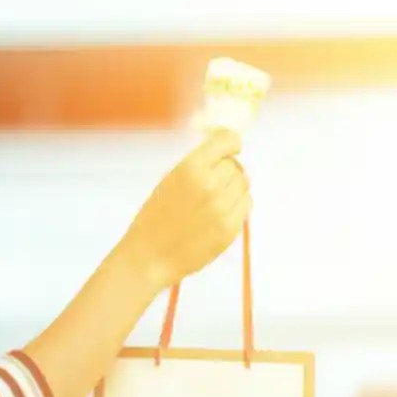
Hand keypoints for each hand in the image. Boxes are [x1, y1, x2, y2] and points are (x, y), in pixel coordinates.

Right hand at [114, 130, 252, 292]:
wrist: (149, 256)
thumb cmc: (155, 217)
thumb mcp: (170, 180)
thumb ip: (198, 166)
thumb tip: (229, 153)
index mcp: (190, 168)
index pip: (227, 140)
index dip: (231, 143)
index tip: (232, 148)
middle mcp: (209, 184)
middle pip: (235, 165)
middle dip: (226, 171)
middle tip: (212, 184)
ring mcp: (222, 208)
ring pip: (244, 184)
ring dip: (233, 188)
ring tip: (214, 200)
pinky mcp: (230, 228)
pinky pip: (246, 204)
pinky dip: (238, 205)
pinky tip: (220, 213)